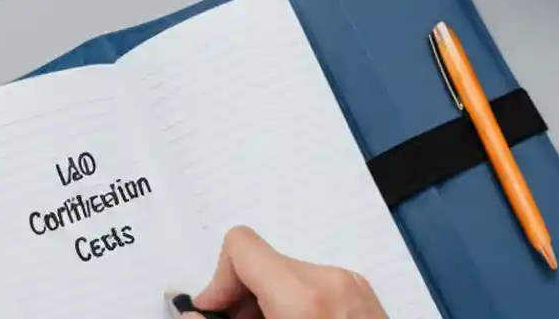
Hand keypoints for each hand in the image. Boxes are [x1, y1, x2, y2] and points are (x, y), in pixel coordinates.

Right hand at [189, 226, 387, 318]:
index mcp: (305, 297)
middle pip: (263, 262)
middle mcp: (333, 283)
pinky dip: (297, 309)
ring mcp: (354, 289)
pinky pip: (316, 289)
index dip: (216, 280)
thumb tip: (192, 314)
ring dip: (268, 303)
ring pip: (289, 276)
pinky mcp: (367, 299)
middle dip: (241, 296)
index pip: (241, 245)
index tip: (212, 312)